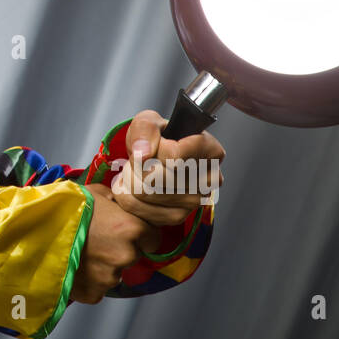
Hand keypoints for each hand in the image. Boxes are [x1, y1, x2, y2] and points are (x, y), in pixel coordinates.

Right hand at [70, 183, 161, 303]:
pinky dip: (90, 280)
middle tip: (97, 239)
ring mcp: (110, 277)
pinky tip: (76, 265)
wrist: (33, 231)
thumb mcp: (95, 192)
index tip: (124, 231)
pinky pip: (98, 288)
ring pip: (115, 272)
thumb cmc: (64, 207)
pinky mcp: (94, 292)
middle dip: (120, 248)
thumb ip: (117, 201)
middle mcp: (126, 255)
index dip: (139, 233)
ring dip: (104, 265)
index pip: (153, 238)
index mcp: (131, 228)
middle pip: (133, 255)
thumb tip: (123, 204)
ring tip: (82, 251)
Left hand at [110, 109, 224, 225]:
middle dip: (136, 166)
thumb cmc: (156, 139)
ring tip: (135, 171)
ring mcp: (195, 201)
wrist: (152, 161)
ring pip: (146, 194)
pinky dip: (128, 197)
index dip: (155, 149)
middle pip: (157, 177)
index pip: (174, 155)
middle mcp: (209, 179)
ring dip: (130, 180)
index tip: (153, 145)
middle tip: (137, 159)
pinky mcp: (178, 216)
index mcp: (210, 150)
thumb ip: (145, 129)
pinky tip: (134, 186)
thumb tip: (144, 154)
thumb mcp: (149, 122)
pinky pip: (141, 210)